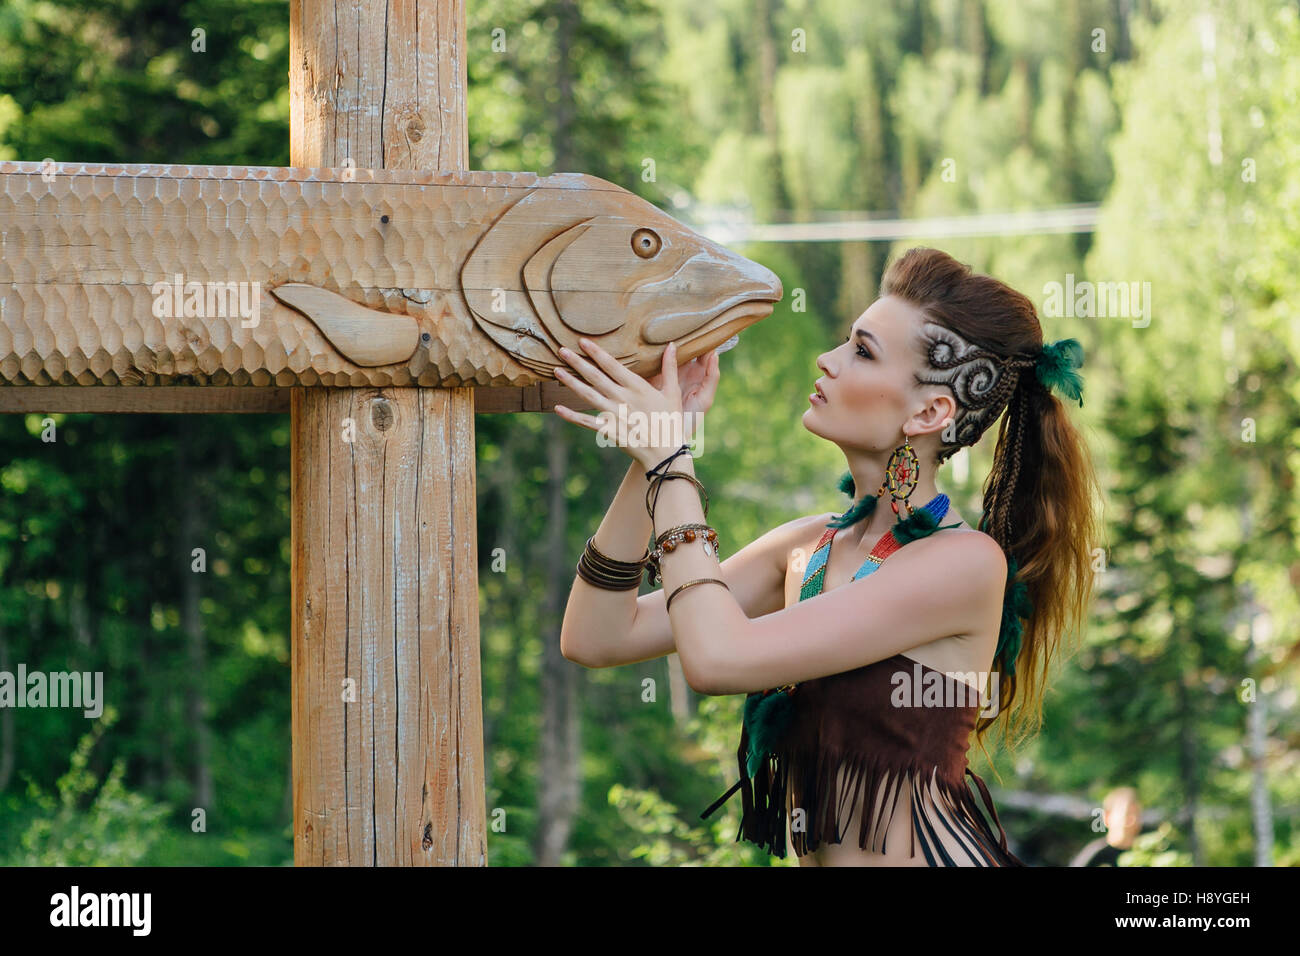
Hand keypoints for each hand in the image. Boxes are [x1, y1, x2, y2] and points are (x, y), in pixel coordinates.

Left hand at [552, 338, 705, 468]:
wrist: (665, 453)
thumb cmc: (671, 421)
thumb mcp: (673, 393)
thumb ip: (670, 367)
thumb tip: (671, 344)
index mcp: (638, 387)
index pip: (612, 365)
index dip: (596, 352)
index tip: (582, 341)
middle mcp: (623, 398)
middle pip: (595, 377)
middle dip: (577, 362)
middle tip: (561, 350)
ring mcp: (613, 415)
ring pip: (588, 395)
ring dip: (571, 382)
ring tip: (556, 370)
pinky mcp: (608, 430)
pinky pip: (586, 422)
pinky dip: (571, 416)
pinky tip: (557, 408)